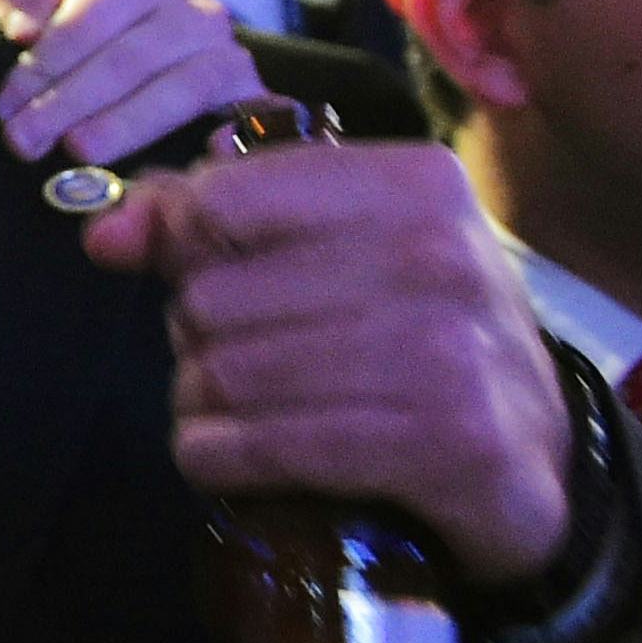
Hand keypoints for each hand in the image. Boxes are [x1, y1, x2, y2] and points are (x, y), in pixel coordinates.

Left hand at [0, 0, 260, 167]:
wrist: (146, 71)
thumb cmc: (79, 40)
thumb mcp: (39, 8)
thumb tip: (25, 28)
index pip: (90, 15)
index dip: (43, 63)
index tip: (5, 107)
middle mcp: (195, 12)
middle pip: (130, 56)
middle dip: (68, 101)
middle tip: (22, 142)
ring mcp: (231, 58)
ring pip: (183, 86)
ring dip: (124, 123)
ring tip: (76, 151)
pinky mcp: (255, 105)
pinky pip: (243, 123)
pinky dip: (216, 142)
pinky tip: (175, 170)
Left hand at [81, 142, 575, 586]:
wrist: (535, 455)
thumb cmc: (415, 330)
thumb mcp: (337, 248)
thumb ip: (212, 221)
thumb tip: (107, 234)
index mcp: (412, 183)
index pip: (221, 199)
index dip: (187, 247)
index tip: (207, 277)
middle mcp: (437, 254)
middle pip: (212, 295)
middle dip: (197, 339)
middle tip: (235, 358)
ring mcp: (448, 350)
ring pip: (229, 374)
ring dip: (204, 405)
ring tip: (232, 410)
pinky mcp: (445, 443)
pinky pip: (269, 447)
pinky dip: (221, 459)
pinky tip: (226, 458)